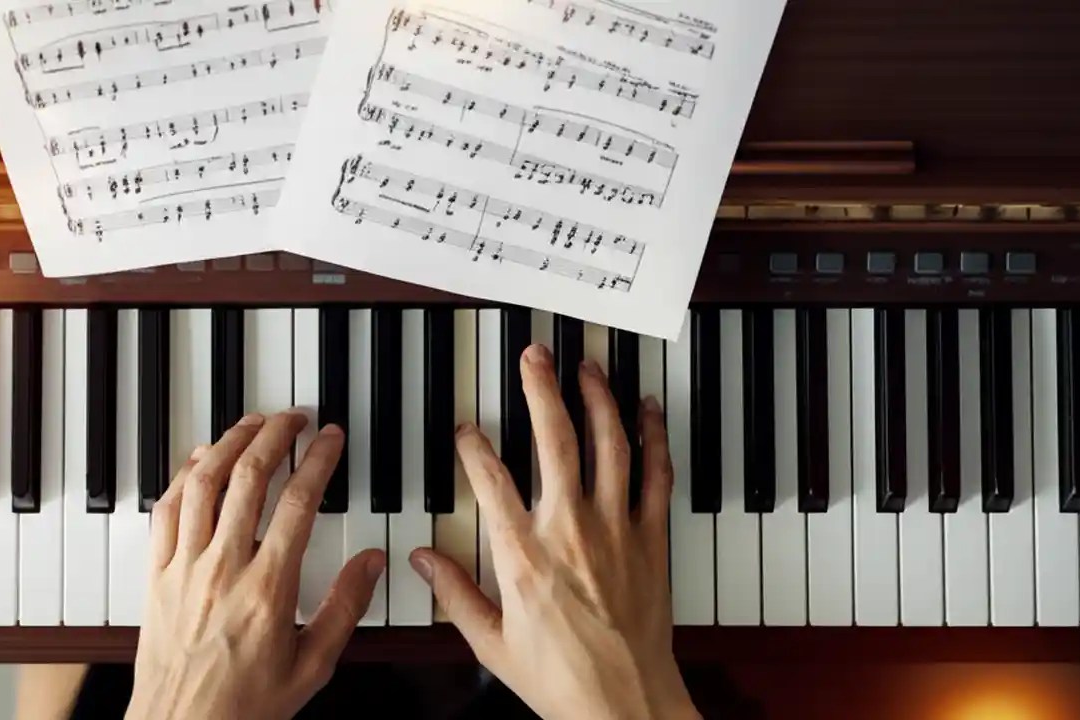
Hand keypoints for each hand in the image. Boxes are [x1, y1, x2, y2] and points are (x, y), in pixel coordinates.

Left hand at [127, 413, 385, 719]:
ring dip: (228, 443)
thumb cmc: (245, 706)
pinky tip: (199, 461)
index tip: (330, 438)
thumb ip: (345, 607)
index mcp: (267, 588)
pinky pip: (165, 510)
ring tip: (251, 423)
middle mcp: (222, 569)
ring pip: (202, 483)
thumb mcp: (313, 665)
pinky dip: (183, 477)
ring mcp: (184, 568)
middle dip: (274, 435)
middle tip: (294, 418)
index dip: (318, 460)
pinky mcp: (156, 575)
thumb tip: (372, 561)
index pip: (298, 502)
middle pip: (248, 478)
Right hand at [410, 345, 698, 719]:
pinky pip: (656, 475)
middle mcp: (570, 529)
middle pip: (554, 439)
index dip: (474, 446)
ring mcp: (616, 528)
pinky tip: (646, 410)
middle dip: (540, 389)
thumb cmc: (560, 679)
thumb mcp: (492, 642)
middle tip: (533, 355)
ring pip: (609, 444)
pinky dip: (653, 438)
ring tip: (587, 367)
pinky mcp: (651, 538)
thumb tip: (423, 559)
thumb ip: (456, 594)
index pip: (490, 479)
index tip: (467, 430)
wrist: (625, 704)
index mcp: (524, 554)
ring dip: (597, 398)